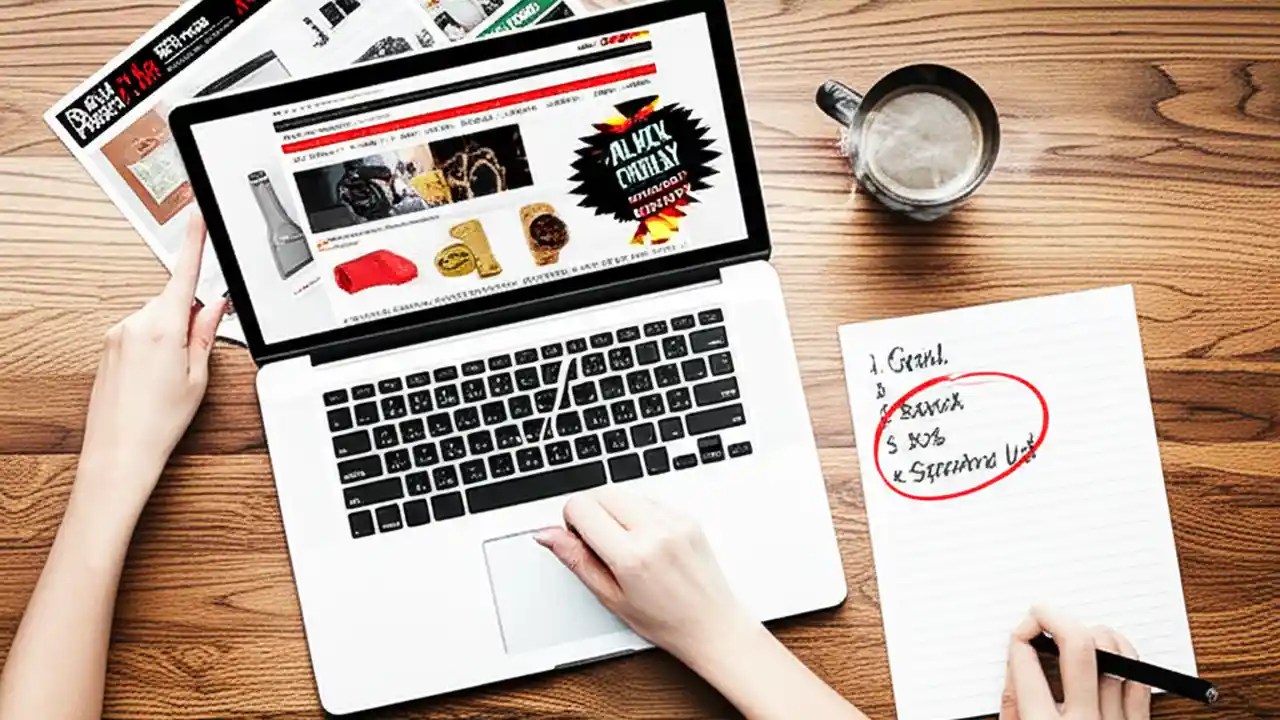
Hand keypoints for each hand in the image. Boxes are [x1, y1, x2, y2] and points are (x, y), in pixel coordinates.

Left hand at [76, 214, 225, 513]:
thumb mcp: (198, 376)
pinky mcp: (107, 345)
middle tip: (194, 358)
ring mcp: (117, 334)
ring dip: (170, 336)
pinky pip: (139, 332)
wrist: (119, 453)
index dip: (195, 241)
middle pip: (173, 300)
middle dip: (189, 318)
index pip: (184, 273)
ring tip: (170, 378)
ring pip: (156, 318)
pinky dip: (153, 347)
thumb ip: (206, 333)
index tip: (198, 215)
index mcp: (164, 327)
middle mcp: (135, 323)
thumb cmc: (159, 422)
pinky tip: (155, 378)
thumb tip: (214, 305)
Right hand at [535, 487, 753, 663]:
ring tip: (627, 546)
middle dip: (590, 512)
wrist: (712, 624)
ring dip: (615, 512)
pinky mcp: (687, 516)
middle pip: (600, 492)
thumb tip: (547, 534)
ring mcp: (674, 520)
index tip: (580, 541)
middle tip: (600, 544)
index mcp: (631, 555)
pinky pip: (649, 500)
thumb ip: (577, 560)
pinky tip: (646, 542)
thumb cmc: (665, 621)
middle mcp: (655, 531)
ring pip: (624, 493)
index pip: (581, 507)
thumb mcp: (611, 597)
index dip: (571, 523)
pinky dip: (639, 514)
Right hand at [1001, 607, 1150, 719]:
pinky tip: (1109, 647)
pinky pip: (1139, 676)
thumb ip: (1011, 706)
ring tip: (1076, 630)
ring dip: (1090, 631)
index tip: (1021, 634)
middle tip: (1042, 613)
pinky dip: (1124, 652)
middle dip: (1054, 617)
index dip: (1020, 637)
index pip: (1027, 663)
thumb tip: (1015, 664)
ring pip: (1113, 652)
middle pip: (1077, 645)